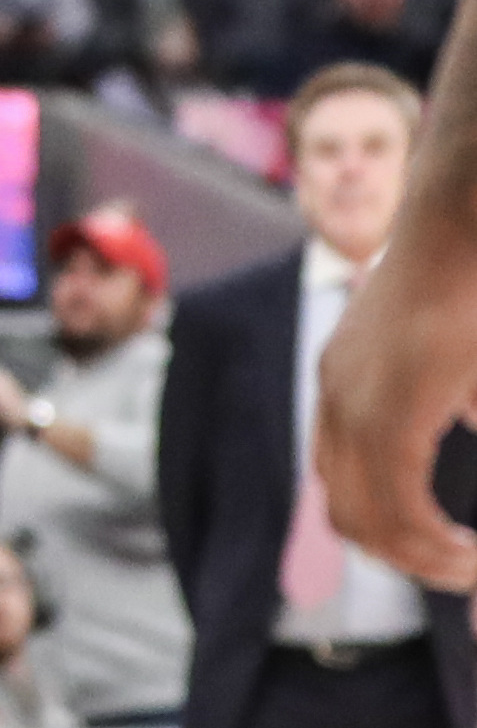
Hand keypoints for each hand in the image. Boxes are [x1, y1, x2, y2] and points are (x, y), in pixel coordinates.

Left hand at [318, 231, 476, 590]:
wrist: (460, 226)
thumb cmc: (471, 286)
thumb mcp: (459, 365)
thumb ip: (458, 402)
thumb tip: (466, 415)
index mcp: (346, 385)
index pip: (342, 484)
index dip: (389, 534)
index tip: (445, 555)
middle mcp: (337, 396)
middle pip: (347, 516)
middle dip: (408, 560)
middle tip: (464, 574)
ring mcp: (355, 400)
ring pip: (369, 519)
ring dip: (423, 560)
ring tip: (473, 569)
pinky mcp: (388, 405)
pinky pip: (397, 500)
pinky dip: (434, 541)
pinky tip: (472, 552)